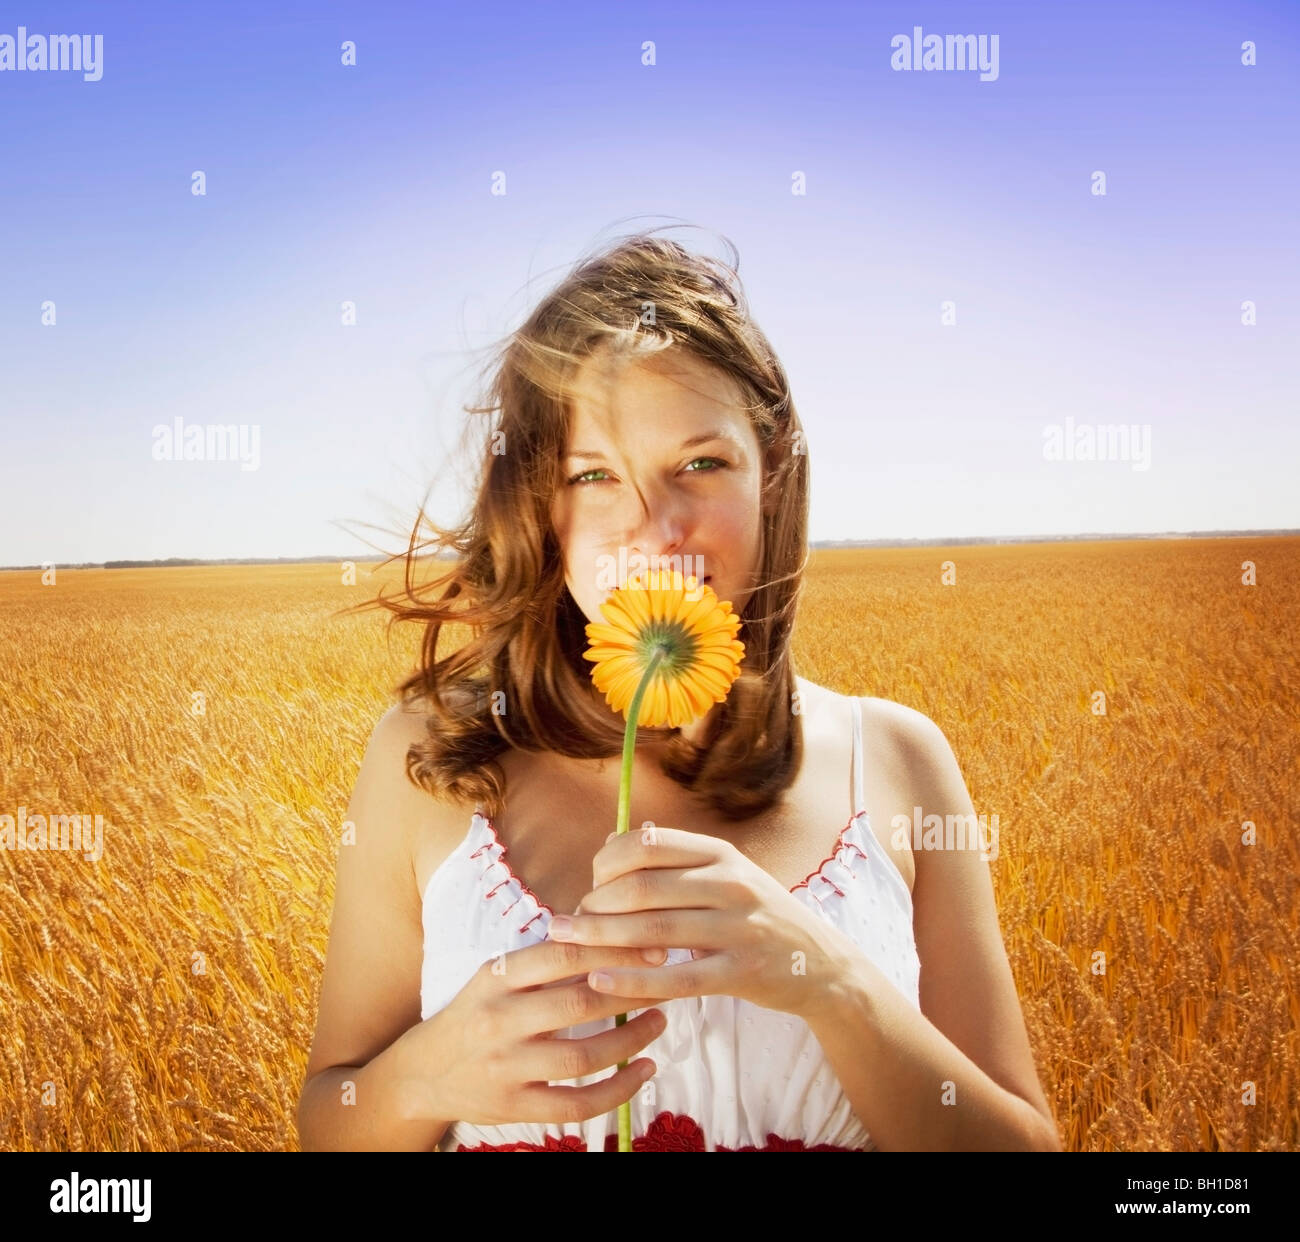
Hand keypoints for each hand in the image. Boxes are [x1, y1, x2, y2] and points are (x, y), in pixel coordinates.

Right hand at [401, 940, 669, 1127]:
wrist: (420, 1075)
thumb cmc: (473, 1015)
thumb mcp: (495, 977)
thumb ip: (543, 961)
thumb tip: (609, 931)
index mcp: (496, 977)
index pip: (562, 954)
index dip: (612, 948)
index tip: (652, 945)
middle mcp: (499, 1020)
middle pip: (579, 1002)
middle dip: (632, 989)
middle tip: (667, 979)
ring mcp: (507, 1068)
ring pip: (583, 1055)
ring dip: (632, 1038)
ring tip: (660, 1020)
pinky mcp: (515, 1107)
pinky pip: (577, 1103)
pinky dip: (618, 1089)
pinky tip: (644, 1069)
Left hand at [551, 826, 856, 1021]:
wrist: (820, 963)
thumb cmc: (755, 916)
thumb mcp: (725, 874)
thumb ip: (673, 861)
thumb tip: (611, 844)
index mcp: (720, 853)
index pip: (648, 843)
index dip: (607, 861)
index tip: (592, 883)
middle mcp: (730, 883)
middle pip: (643, 886)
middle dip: (597, 903)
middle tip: (573, 920)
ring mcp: (738, 928)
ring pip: (654, 929)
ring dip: (602, 936)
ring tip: (568, 942)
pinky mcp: (741, 972)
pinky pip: (676, 978)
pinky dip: (632, 978)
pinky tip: (599, 979)